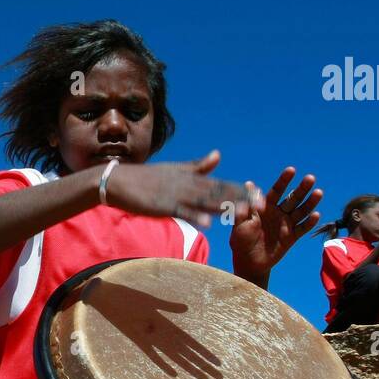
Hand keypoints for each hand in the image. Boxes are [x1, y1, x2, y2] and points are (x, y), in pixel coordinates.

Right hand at [104, 151, 262, 227]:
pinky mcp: (162, 205)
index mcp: (192, 178)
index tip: (259, 195)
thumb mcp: (175, 169)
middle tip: (261, 205)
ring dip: (223, 207)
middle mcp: (187, 185)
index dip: (241, 189)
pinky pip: (181, 212)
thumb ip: (198, 165)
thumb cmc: (146, 178)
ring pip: (204, 202)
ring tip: (242, 213)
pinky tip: (207, 223)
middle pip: (218, 193)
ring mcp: (175, 195)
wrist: (118, 181)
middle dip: (240, 199)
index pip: (221, 184)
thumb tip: (218, 154)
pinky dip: (194, 216)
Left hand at [229, 167, 322, 282]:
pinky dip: (309, 222)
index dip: (284, 180)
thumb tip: (249, 184)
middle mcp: (278, 213)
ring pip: (301, 211)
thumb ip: (246, 206)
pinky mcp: (292, 237)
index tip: (292, 170)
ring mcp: (286, 224)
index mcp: (265, 207)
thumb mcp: (240, 223)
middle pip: (292, 198)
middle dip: (302, 188)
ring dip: (310, 202)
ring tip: (318, 192)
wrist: (248, 262)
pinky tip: (316, 215)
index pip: (276, 191)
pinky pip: (302, 228)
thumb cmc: (240, 240)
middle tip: (310, 178)